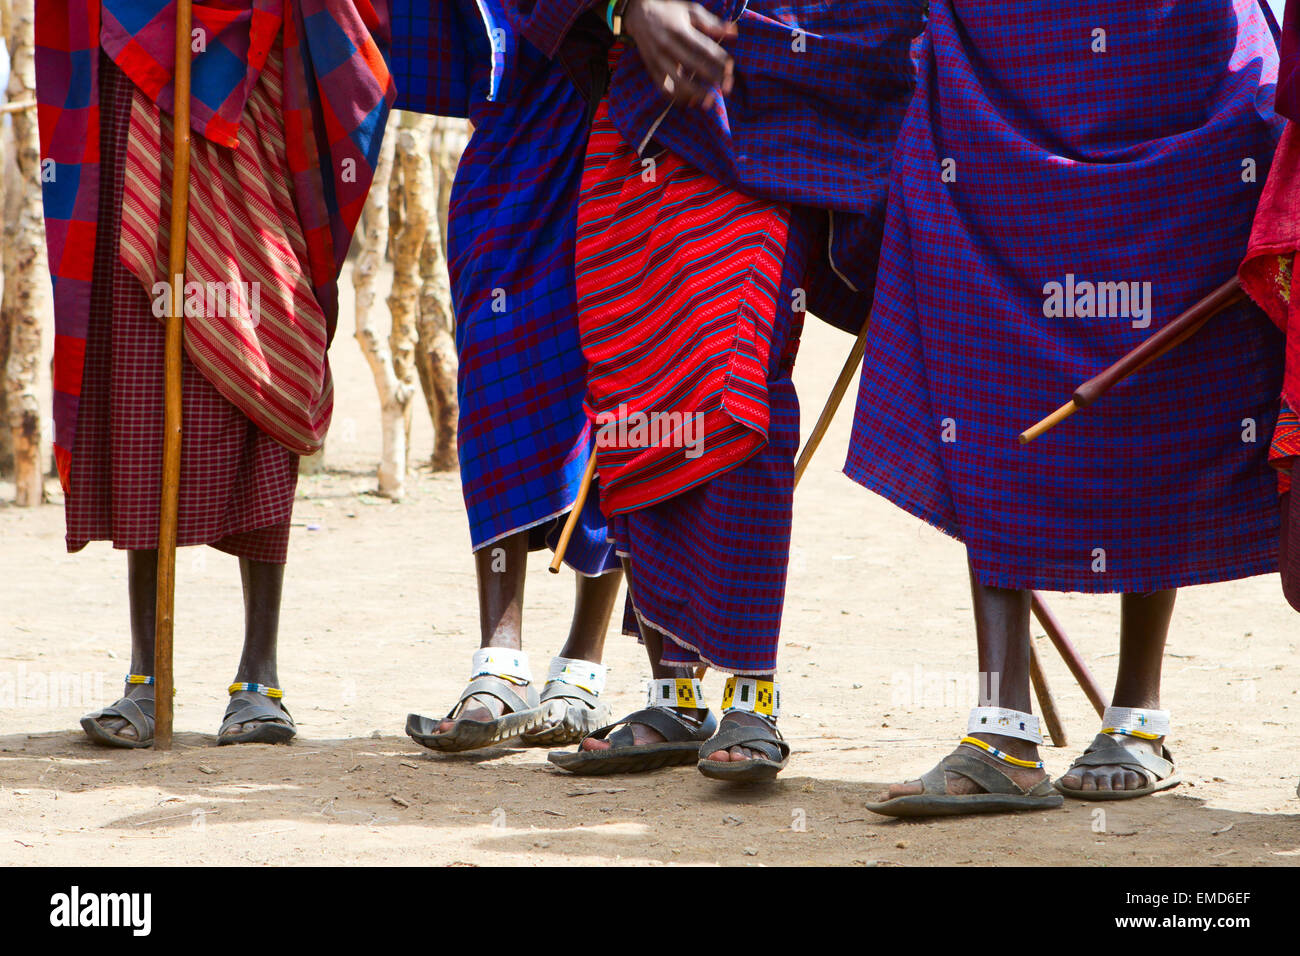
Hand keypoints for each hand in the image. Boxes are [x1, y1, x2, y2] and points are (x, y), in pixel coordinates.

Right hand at [622, 0, 736, 108]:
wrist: (638, 13)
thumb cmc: (669, 12)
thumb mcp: (690, 11)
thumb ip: (712, 23)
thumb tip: (734, 33)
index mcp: (680, 30)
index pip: (704, 48)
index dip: (718, 60)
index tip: (730, 70)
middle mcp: (667, 45)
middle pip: (694, 65)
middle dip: (712, 78)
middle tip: (726, 89)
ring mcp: (658, 59)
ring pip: (678, 81)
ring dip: (696, 93)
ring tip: (710, 100)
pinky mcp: (651, 69)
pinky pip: (664, 88)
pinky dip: (677, 97)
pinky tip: (690, 101)